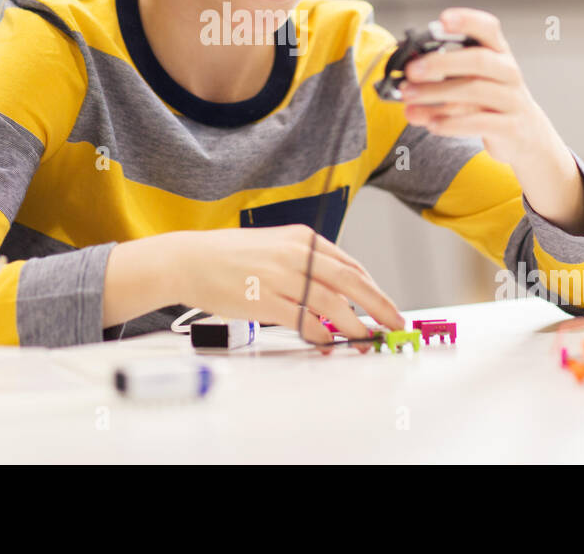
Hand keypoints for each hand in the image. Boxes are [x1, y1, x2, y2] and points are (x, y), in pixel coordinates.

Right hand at [169, 225, 403, 345]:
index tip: (384, 303)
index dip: (372, 287)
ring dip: (355, 326)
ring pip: (333, 305)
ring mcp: (281, 278)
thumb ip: (303, 261)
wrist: (189, 260)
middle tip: (395, 323)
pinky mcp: (265, 301)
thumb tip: (333, 289)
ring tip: (365, 340)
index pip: (349, 264)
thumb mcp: (272, 244)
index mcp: (301, 238)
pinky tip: (327, 344)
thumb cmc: (227, 255)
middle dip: (379, 305)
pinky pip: (304, 322)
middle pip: (351, 282)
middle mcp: (295, 255)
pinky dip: (321, 335)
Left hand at [398, 8, 552, 166]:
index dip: (467, 21)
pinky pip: (478, 123)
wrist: (527, 135)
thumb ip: (446, 73)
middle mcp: (508, 72)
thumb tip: (406, 72)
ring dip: (436, 94)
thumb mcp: (475, 79)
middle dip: (441, 63)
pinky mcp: (510, 127)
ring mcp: (512, 99)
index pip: (487, 28)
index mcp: (498, 53)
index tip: (442, 20)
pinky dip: (451, 123)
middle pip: (478, 60)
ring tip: (408, 98)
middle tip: (411, 71)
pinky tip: (431, 124)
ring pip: (474, 91)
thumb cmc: (492, 100)